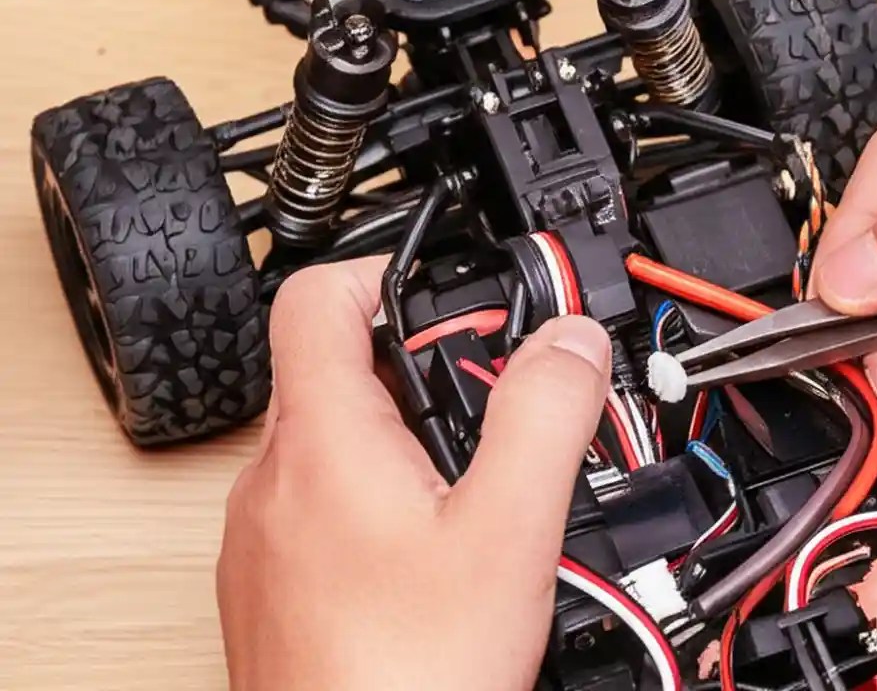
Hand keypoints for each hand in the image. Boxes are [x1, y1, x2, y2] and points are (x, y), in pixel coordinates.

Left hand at [216, 257, 611, 690]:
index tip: (448, 293)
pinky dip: (383, 502)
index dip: (385, 269)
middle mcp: (275, 479)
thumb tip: (568, 343)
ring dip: (410, 442)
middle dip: (428, 373)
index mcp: (323, 440)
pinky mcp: (275, 585)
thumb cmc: (408, 679)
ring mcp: (265, 536)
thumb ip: (544, 417)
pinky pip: (325, 506)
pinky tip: (438, 557)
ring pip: (337, 443)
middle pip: (341, 370)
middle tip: (498, 408)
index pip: (320, 296)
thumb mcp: (508, 530)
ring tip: (481, 492)